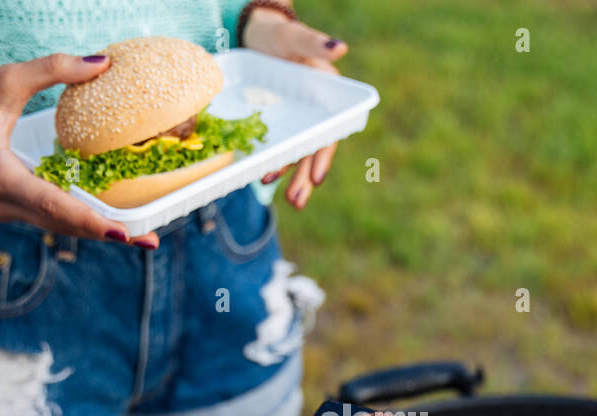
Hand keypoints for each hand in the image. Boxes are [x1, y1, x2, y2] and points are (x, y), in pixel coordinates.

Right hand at [0, 54, 159, 246]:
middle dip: (106, 233)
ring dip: (97, 231)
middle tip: (150, 239)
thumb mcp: (7, 77)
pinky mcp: (9, 208)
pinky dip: (80, 220)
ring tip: (141, 237)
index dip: (89, 220)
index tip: (122, 234)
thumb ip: (54, 68)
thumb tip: (101, 63)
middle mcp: (1, 201)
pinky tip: (111, 222)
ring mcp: (4, 209)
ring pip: (58, 226)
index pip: (52, 204)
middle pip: (62, 224)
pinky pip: (50, 218)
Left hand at [243, 10, 347, 208]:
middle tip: (296, 201)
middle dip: (305, 178)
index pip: (328, 131)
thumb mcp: (293, 36)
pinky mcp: (280, 124)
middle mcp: (315, 112)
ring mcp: (298, 120)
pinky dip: (274, 163)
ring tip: (286, 197)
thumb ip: (313, 42)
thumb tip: (340, 48)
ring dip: (292, 177)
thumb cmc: (277, 34)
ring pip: (297, 154)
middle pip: (313, 150)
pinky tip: (265, 178)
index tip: (318, 178)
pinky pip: (280, 147)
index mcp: (326, 95)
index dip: (323, 155)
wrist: (256, 35)